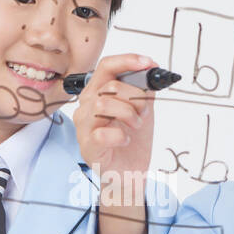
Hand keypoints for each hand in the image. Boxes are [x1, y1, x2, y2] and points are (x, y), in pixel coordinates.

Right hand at [72, 52, 158, 178]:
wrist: (130, 172)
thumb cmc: (132, 141)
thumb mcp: (142, 109)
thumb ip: (143, 90)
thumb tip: (150, 69)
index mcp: (97, 93)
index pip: (106, 66)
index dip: (127, 61)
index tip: (148, 63)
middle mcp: (86, 107)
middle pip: (109, 85)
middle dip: (134, 96)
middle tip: (144, 111)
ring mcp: (83, 127)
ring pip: (103, 103)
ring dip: (128, 114)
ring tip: (136, 125)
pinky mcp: (87, 147)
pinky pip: (102, 133)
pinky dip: (120, 135)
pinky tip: (126, 140)